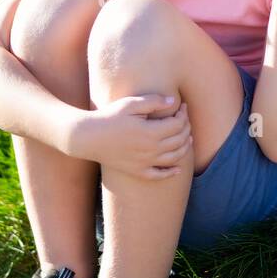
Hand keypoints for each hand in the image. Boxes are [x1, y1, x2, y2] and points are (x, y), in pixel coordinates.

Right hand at [66, 93, 192, 179]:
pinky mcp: (137, 171)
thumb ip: (153, 101)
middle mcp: (151, 149)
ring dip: (185, 147)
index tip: (182, 106)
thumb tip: (173, 101)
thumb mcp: (130, 104)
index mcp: (151, 132)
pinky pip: (159, 176)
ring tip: (187, 138)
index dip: (184, 114)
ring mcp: (145, 162)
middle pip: (179, 140)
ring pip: (174, 157)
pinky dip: (171, 173)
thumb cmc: (109, 117)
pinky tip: (178, 169)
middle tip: (185, 119)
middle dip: (186, 128)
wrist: (89, 137)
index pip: (178, 124)